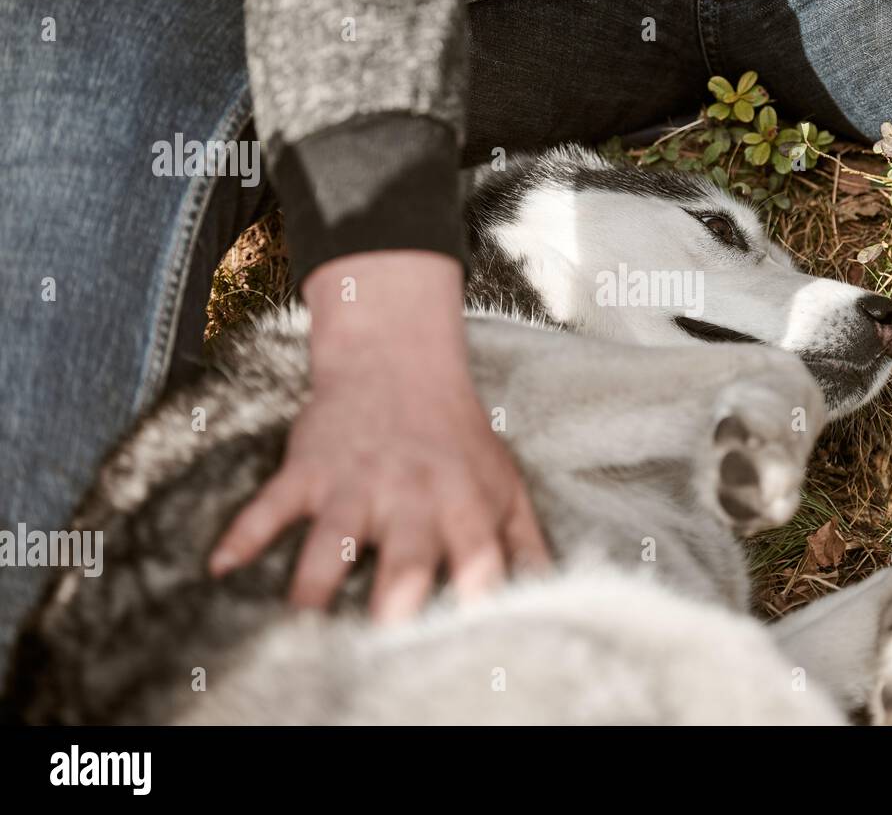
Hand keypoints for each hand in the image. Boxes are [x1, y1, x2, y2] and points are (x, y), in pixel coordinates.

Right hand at [209, 250, 548, 620]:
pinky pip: (270, 505)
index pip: (479, 557)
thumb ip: (526, 545)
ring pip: (331, 542)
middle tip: (384, 646)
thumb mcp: (504, 484)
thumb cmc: (458, 437)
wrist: (398, 363)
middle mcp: (412, 499)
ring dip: (313, 583)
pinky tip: (219, 568)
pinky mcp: (309, 471)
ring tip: (300, 626)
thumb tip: (553, 599)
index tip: (472, 640)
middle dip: (396, 602)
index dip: (479, 595)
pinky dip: (242, 534)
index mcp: (465, 507)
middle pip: (406, 559)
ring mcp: (356, 485)